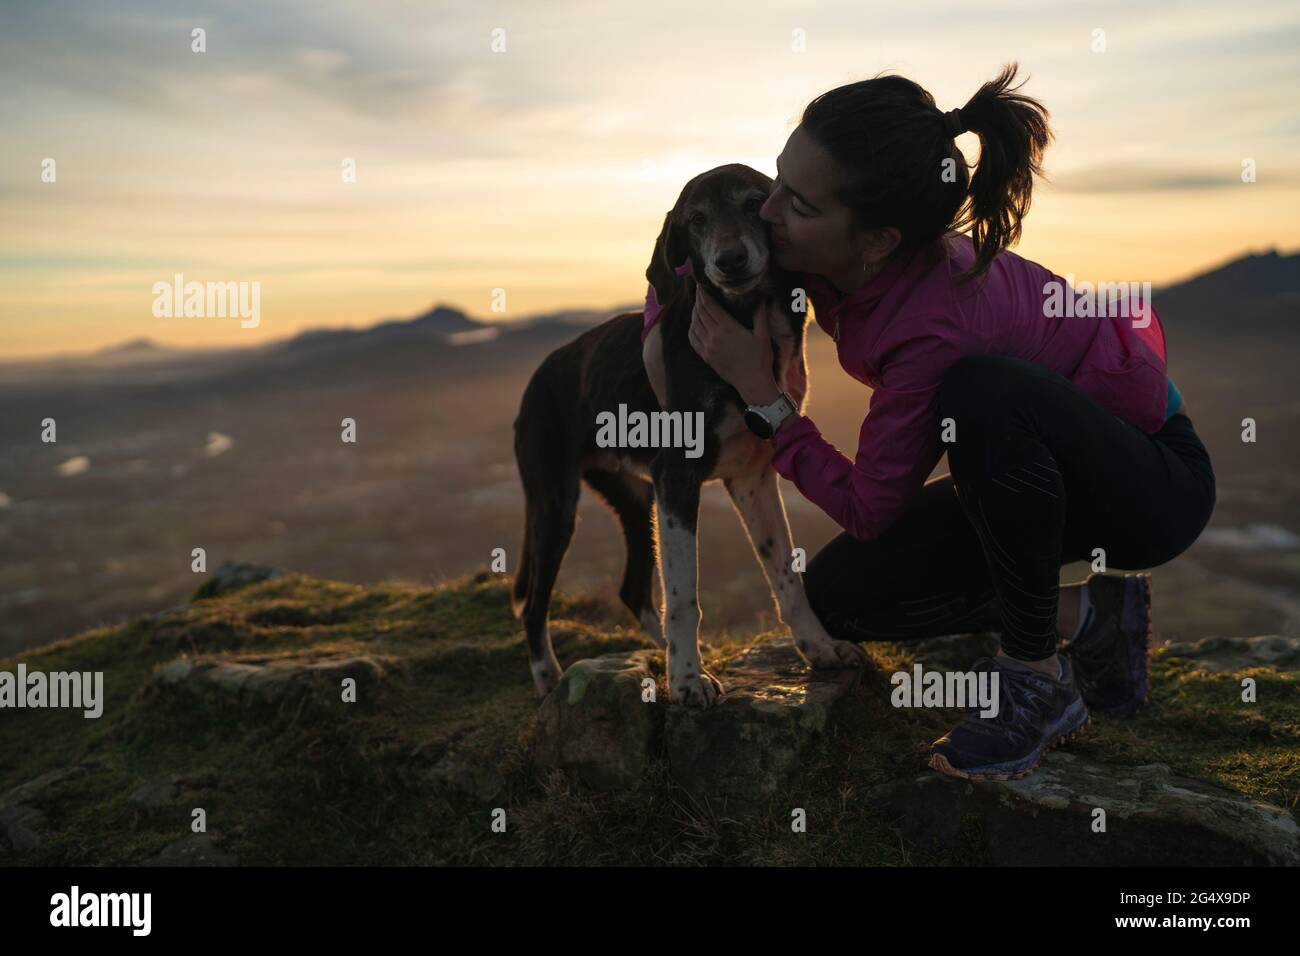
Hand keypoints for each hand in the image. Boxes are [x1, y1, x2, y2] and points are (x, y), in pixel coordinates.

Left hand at [688, 287, 778, 404]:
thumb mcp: (763, 335)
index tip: (700, 285)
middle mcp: (714, 336)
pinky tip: (693, 324)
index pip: (710, 306)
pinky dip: (691, 329)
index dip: (703, 294)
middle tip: (697, 292)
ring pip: (694, 325)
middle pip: (700, 313)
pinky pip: (693, 339)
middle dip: (698, 300)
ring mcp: (708, 347)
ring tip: (696, 305)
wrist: (752, 382)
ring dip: (694, 313)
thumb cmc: (760, 359)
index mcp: (728, 328)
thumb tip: (761, 298)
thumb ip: (760, 315)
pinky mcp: (706, 357)